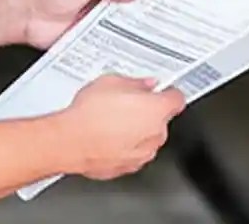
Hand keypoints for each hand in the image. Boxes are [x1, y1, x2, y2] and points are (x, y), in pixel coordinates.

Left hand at [21, 0, 144, 49]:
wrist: (27, 17)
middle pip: (127, 2)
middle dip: (141, 8)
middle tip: (160, 14)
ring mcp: (95, 16)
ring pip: (120, 21)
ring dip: (130, 26)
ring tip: (149, 30)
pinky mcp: (90, 33)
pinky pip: (108, 37)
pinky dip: (117, 40)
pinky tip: (128, 43)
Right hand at [56, 74, 185, 179]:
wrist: (71, 142)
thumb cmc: (90, 114)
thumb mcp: (111, 81)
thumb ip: (135, 83)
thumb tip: (143, 85)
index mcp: (157, 109)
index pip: (177, 98)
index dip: (168, 93)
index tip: (161, 91)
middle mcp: (156, 134)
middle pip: (161, 120)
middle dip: (148, 112)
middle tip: (126, 104)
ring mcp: (143, 153)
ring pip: (147, 138)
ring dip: (136, 131)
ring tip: (112, 122)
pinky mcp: (129, 167)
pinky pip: (132, 153)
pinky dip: (124, 147)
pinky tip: (107, 137)